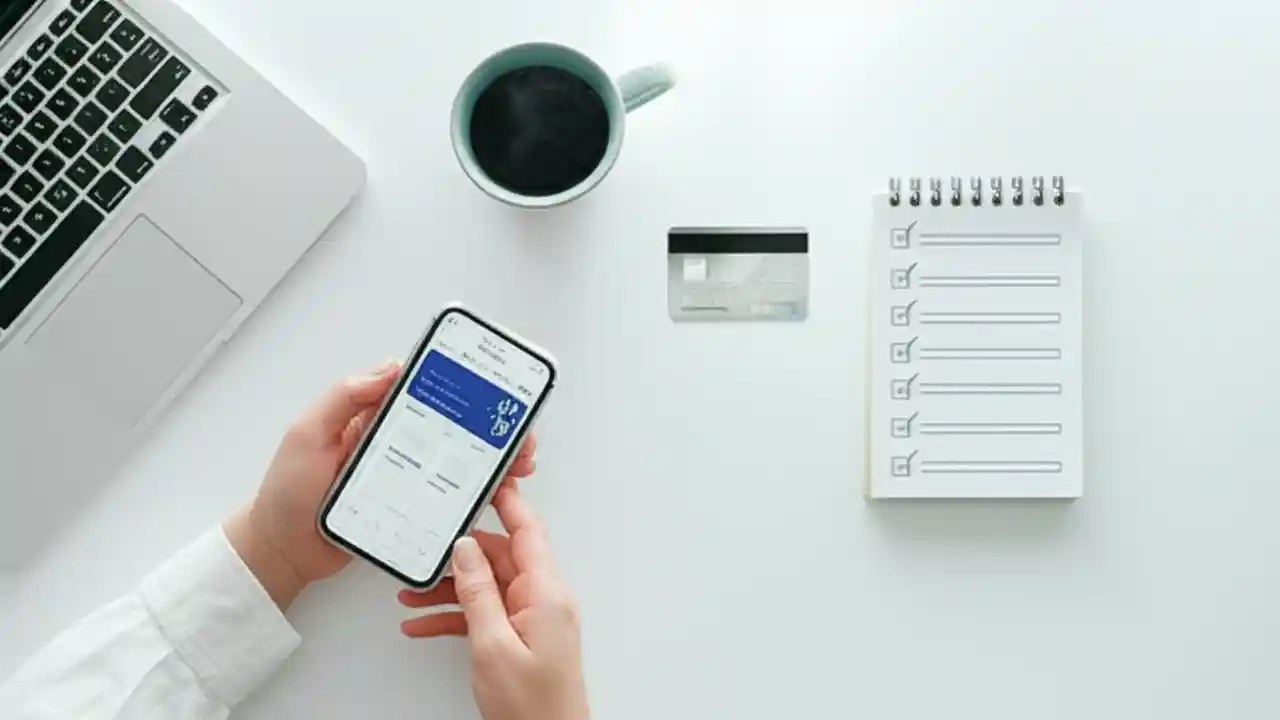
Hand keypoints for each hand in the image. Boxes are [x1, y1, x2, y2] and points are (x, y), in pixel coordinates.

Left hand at [224, 360, 538, 608]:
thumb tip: (389, 368)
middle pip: (451, 427)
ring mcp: (403, 477)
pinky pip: (447, 498)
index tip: (488, 389)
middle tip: (518, 433)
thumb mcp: (307, 434)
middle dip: (490, 427)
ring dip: (490, 460)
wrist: (280, 552)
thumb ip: (343, 399)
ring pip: (456, 461)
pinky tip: (496, 495)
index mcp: (371, 418)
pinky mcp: (408, 507)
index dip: (458, 388)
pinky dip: (475, 495)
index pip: (421, 392)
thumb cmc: (286, 493)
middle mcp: (393, 444)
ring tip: (517, 465)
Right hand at [399, 488, 587, 719]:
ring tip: (411, 595)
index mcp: (546, 592)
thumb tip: (466, 549)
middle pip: (499, 558)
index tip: (488, 479)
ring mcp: (533, 619)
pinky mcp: (521, 638)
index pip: (526, 531)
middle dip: (459, 556)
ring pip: (487, 588)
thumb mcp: (492, 644)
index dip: (507, 502)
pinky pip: (486, 615)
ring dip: (449, 591)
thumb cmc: (533, 706)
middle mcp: (543, 600)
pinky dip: (456, 617)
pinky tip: (424, 623)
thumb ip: (478, 592)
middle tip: (426, 548)